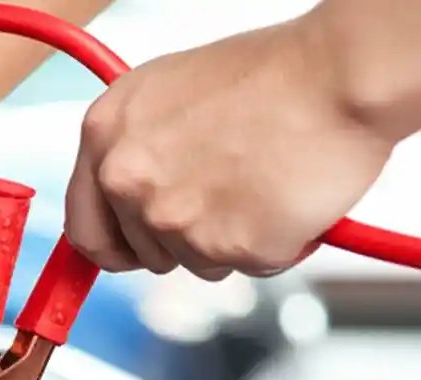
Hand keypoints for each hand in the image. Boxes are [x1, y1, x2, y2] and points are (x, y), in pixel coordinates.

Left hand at [65, 12, 394, 279]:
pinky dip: (271, 243)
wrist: (336, 76)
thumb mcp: (167, 94)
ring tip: (259, 182)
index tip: (131, 252)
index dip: (114, 245)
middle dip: (184, 237)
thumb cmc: (266, 74)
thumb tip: (120, 194)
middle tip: (226, 192)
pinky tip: (283, 196)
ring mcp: (173, 218)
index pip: (84, 230)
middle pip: (145, 253)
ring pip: (196, 263)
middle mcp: (126, 181)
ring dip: (229, 238)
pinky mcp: (225, 247)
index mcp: (104, 136)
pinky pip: (246, 265)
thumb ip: (134, 147)